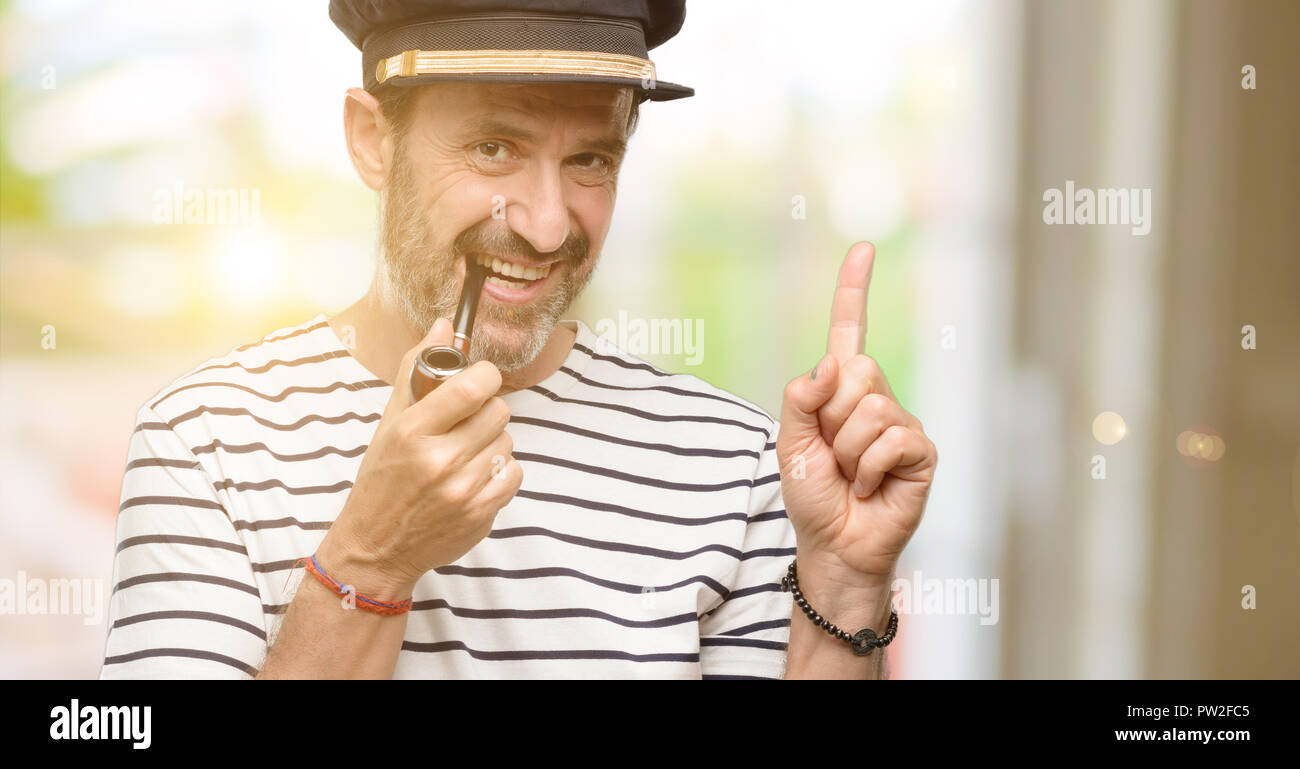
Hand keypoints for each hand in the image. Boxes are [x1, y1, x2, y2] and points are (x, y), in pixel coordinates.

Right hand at [317, 318, 523, 597]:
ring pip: (507, 443)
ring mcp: (463, 491)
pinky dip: (499, 473)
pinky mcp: (481, 514)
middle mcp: (439, 460)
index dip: (485, 376)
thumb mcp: (390, 422)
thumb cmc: (381, 480)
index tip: (478, 381)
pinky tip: (474, 478)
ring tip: (464, 455)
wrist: (376, 548)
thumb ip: (418, 370)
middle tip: (466, 424)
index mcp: (413, 431)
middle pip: (498, 412)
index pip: (472, 386)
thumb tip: (444, 326)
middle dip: (486, 412)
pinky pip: (513, 474)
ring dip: (492, 444)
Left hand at [776, 242, 936, 584]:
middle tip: (833, 454)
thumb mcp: (790, 443)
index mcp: (841, 389)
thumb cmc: (813, 494)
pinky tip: (870, 486)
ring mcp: (902, 422)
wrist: (834, 544)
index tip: (863, 247)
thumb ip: (800, 399)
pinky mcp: (921, 451)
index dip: (855, 290)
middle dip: (831, 418)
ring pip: (870, 409)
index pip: (850, 330)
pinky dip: (869, 468)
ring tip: (851, 475)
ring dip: (847, 450)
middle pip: (857, 371)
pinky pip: (891, 439)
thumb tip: (829, 364)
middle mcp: (876, 397)